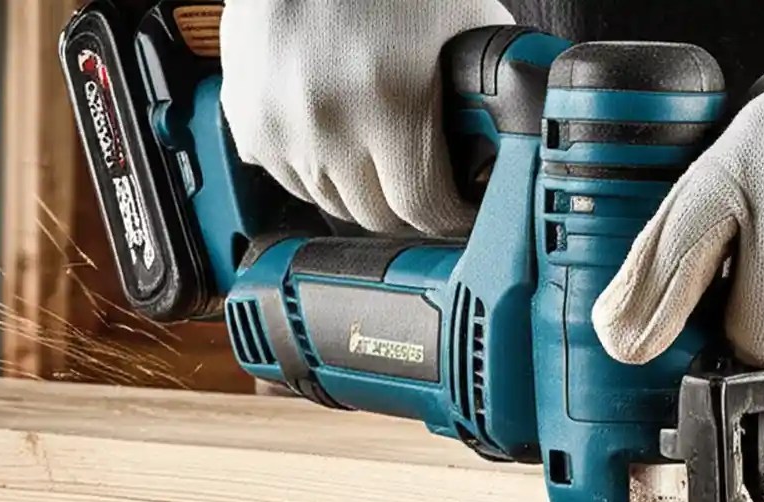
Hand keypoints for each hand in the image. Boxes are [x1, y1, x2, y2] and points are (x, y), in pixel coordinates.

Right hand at [219, 0, 513, 235]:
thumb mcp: (463, 23)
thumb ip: (493, 86)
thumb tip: (517, 139)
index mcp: (387, 100)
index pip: (423, 208)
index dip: (452, 216)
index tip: (462, 208)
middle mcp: (325, 124)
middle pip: (376, 216)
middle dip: (410, 209)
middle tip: (427, 189)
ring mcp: (278, 127)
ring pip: (330, 204)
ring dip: (361, 194)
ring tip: (382, 162)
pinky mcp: (246, 123)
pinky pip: (288, 179)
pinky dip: (316, 171)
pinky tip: (336, 139)